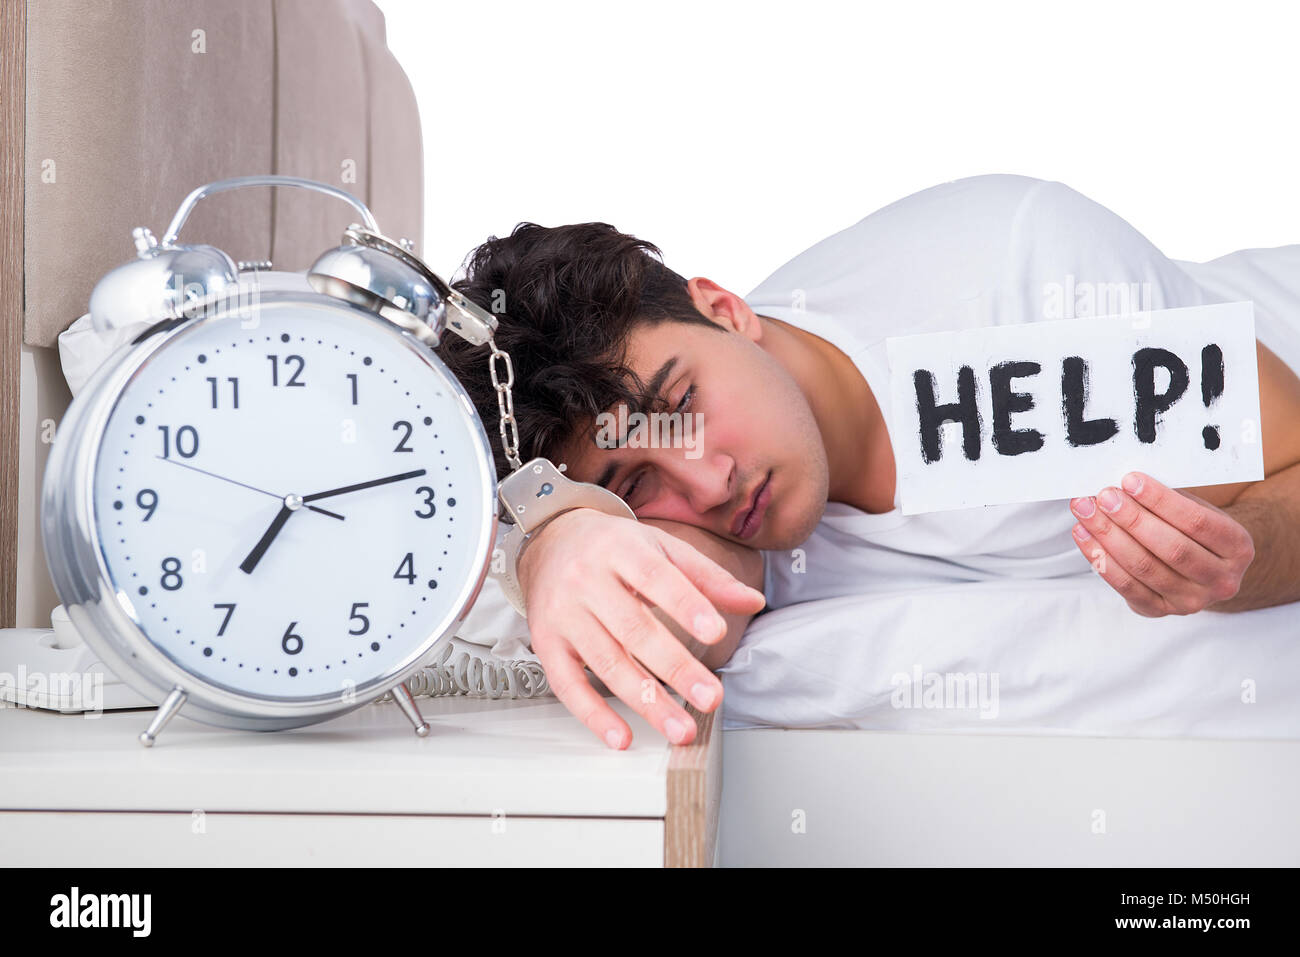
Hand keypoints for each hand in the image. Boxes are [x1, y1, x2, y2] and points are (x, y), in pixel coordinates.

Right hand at [517, 508, 766, 748]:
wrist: (551, 539)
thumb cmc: (612, 547)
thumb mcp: (661, 547)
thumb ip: (707, 577)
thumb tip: (752, 601)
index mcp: (621, 549)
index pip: (655, 579)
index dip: (685, 607)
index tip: (715, 632)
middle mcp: (587, 581)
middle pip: (634, 630)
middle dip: (675, 668)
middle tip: (709, 698)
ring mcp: (564, 614)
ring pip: (606, 663)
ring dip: (645, 702)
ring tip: (679, 728)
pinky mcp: (547, 643)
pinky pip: (567, 685)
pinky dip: (593, 715)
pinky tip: (621, 736)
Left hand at [1069, 471, 1254, 616]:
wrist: (1205, 568)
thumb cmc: (1194, 530)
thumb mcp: (1197, 511)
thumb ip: (1168, 502)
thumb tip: (1123, 486)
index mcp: (1237, 547)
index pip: (1197, 522)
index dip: (1161, 501)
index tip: (1130, 480)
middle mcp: (1220, 579)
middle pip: (1171, 548)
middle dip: (1132, 519)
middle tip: (1104, 496)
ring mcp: (1191, 601)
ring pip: (1144, 568)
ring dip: (1109, 536)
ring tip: (1086, 511)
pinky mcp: (1160, 611)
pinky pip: (1126, 586)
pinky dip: (1100, 558)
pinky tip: (1083, 535)